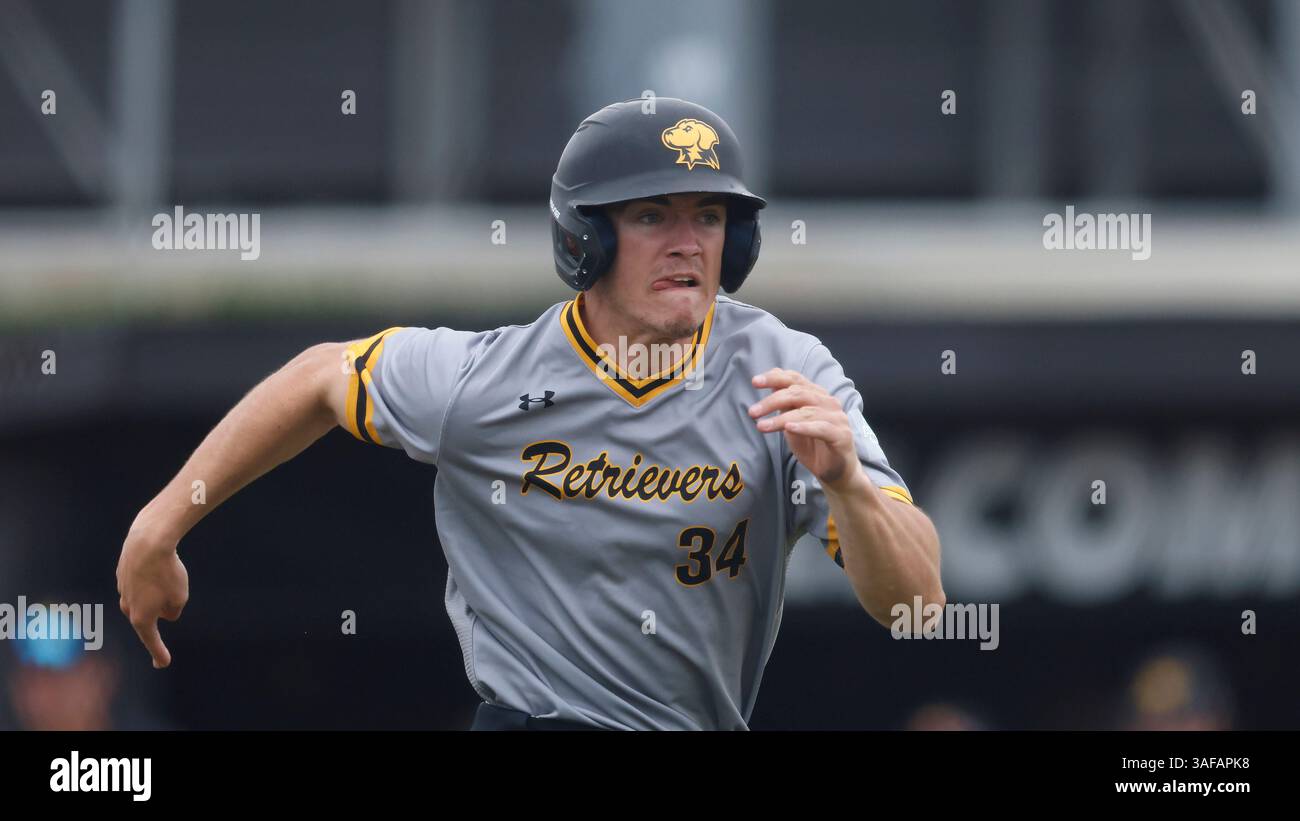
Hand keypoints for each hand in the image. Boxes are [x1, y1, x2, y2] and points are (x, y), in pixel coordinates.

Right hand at [116, 521, 188, 668]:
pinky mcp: (121, 574)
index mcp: (141, 618)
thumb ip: (173, 610)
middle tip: (173, 588)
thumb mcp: (180, 597)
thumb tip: (164, 612)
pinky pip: (141, 579)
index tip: (163, 664)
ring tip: (165, 572)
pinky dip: (150, 575)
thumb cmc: (166, 572)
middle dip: (162, 607)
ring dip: (157, 587)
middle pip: (148, 615)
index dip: (158, 653)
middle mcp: (127, 607)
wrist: (147, 542)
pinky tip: (154, 564)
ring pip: (145, 596)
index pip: (151, 641)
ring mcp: (121, 590)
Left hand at [749, 368, 863, 492]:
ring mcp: (837, 418)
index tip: (754, 382)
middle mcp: (829, 402)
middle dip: (772, 401)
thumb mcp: (791, 421)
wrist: (834, 471)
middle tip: (752, 412)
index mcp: (817, 394)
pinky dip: (804, 427)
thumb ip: (784, 404)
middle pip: (798, 393)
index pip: (795, 379)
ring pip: (806, 412)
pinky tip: (788, 428)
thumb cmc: (812, 444)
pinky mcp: (842, 436)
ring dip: (781, 418)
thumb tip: (771, 382)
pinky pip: (821, 428)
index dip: (775, 378)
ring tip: (761, 426)